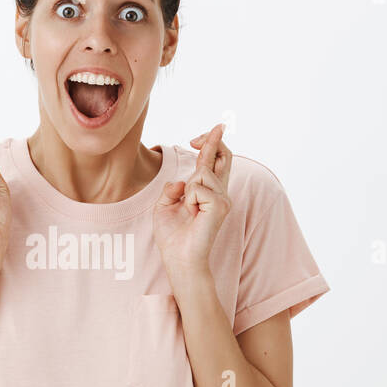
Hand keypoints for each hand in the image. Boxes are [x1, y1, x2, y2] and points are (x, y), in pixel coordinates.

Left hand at [153, 123, 230, 274]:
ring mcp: (222, 199)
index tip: (214, 128)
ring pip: (202, 173)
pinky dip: (189, 199)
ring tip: (189, 211)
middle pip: (223, 156)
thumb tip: (182, 181)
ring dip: (188, 190)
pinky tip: (193, 214)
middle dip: (213, 140)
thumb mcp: (163, 206)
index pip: (214, 161)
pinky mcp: (221, 206)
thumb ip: (171, 189)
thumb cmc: (172, 236)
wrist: (178, 259)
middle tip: (207, 132)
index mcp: (208, 192)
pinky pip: (198, 188)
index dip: (212, 142)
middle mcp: (219, 193)